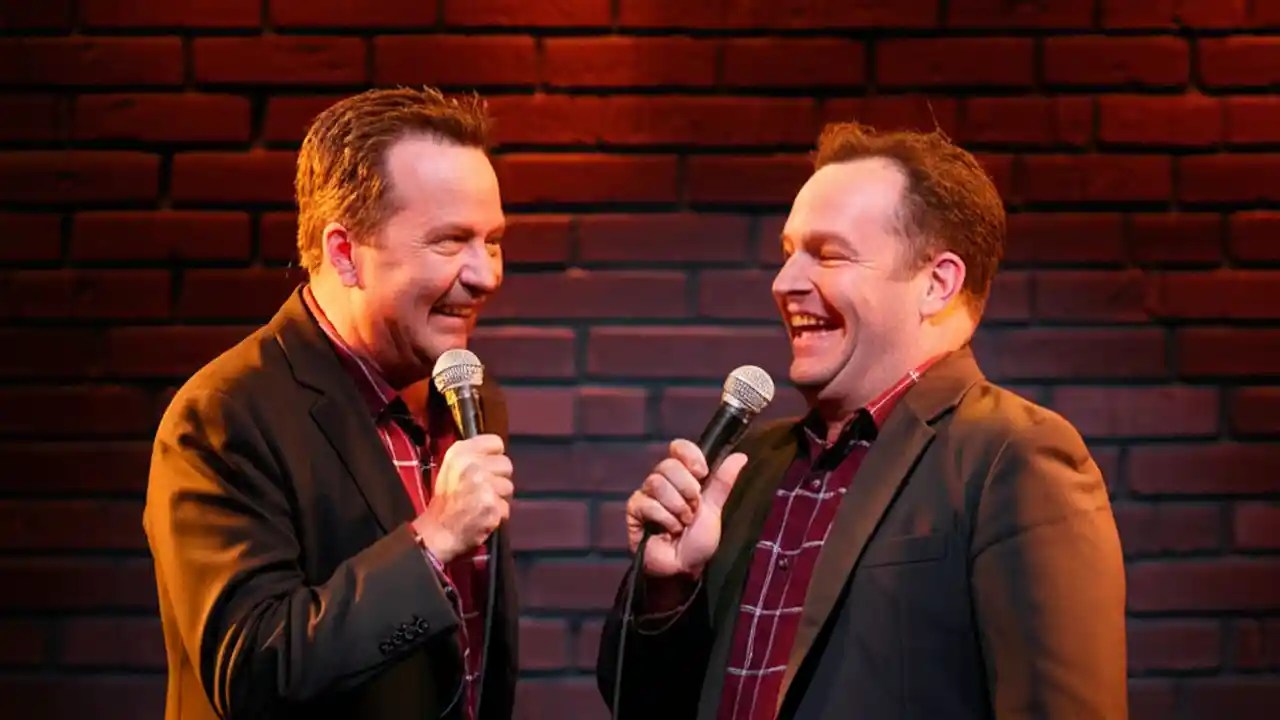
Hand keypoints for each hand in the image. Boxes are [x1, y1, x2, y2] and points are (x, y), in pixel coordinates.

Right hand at [411, 434, 512, 563]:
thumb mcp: (452, 468)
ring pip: (508, 487)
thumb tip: (497, 454)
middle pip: (506, 465)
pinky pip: (506, 507)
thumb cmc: (447, 500)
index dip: (494, 457)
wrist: (438, 532)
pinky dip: (498, 515)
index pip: (496, 442)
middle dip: (499, 478)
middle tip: (482, 490)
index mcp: (461, 452)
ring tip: (481, 504)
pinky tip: (483, 516)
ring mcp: (483, 486)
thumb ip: (473, 457)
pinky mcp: (492, 506)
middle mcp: (472, 466)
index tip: (486, 468)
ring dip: (499, 498)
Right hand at [625, 439, 747, 578]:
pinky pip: (647, 503)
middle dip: (687, 490)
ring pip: (657, 483)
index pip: (679, 447)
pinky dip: (664, 519)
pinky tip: (668, 531)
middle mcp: (662, 481)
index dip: (690, 456)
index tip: (702, 474)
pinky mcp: (634, 510)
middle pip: (668, 465)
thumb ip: (723, 482)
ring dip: (677, 508)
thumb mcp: (715, 510)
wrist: (684, 568)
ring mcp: (646, 494)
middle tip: (694, 509)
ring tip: (682, 524)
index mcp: (683, 477)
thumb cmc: (698, 542)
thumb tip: (741, 456)